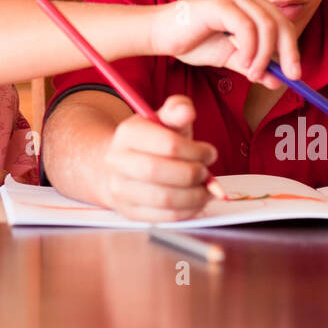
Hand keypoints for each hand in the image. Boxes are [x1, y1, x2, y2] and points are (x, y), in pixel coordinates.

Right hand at [101, 95, 215, 221]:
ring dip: (195, 196)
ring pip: (164, 198)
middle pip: (160, 172)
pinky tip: (196, 201)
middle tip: (206, 172)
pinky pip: (164, 217)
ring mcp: (121, 189)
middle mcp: (118, 161)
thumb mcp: (163, 120)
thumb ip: (177, 110)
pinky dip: (188, 211)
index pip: (167, 144)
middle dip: (193, 174)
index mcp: (128, 133)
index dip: (196, 151)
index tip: (209, 153)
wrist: (121, 166)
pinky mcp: (130, 212)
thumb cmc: (151, 142)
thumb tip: (187, 111)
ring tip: (205, 188)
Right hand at [150, 0, 300, 85]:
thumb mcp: (230, 57)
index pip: (282, 23)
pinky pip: (246, 27)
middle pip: (281, 22)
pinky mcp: (220, 2)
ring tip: (252, 74)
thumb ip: (253, 65)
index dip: (292, 49)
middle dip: (288, 52)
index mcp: (249, 2)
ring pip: (266, 25)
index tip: (296, 75)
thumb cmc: (192, 41)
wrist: (160, 34)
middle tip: (289, 77)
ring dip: (264, 55)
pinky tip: (242, 63)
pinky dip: (250, 48)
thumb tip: (279, 81)